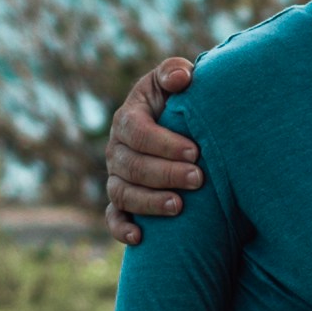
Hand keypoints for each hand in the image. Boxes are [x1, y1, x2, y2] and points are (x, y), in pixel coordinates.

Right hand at [103, 52, 203, 245]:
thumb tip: (181, 78)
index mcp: (128, 118)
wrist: (180, 129)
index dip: (163, 143)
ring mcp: (116, 176)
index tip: (195, 151)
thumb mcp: (176, 80)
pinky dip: (121, 229)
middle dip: (165, 174)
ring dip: (148, 202)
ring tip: (178, 207)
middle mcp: (116, 149)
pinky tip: (140, 238)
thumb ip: (175, 72)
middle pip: (131, 165)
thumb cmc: (180, 101)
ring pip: (122, 193)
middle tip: (198, 179)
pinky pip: (113, 217)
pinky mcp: (120, 201)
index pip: (136, 132)